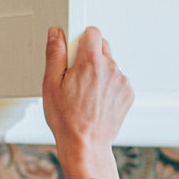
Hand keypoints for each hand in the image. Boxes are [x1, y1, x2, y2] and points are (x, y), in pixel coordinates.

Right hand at [41, 27, 132, 178]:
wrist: (85, 146)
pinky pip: (117, 79)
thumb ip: (55, 54)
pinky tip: (95, 100)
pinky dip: (107, 85)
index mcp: (91, 63)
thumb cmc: (67, 120)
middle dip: (88, 54)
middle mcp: (111, 69)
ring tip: (84, 92)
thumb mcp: (51, 84)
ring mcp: (122, 82)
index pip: (92, 31)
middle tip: (75, 74)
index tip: (72, 50)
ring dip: (99, 70)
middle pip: (102, 45)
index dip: (79, 38)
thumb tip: (56, 34)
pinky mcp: (128, 94)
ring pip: (110, 64)